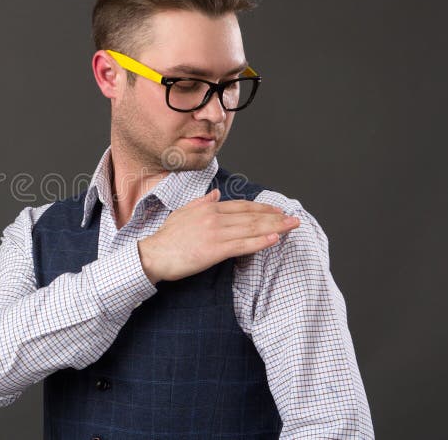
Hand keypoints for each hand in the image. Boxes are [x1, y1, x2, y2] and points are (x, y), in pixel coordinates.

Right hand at [137, 188, 299, 283]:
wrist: (154, 254)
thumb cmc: (166, 237)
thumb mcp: (183, 212)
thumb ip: (201, 202)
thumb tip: (215, 193)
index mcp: (208, 208)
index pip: (242, 206)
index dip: (262, 207)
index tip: (277, 210)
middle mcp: (214, 217)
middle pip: (251, 216)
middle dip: (275, 217)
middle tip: (294, 218)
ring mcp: (216, 233)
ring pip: (251, 228)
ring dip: (274, 227)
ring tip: (291, 227)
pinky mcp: (215, 250)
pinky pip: (243, 245)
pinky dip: (260, 241)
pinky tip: (274, 239)